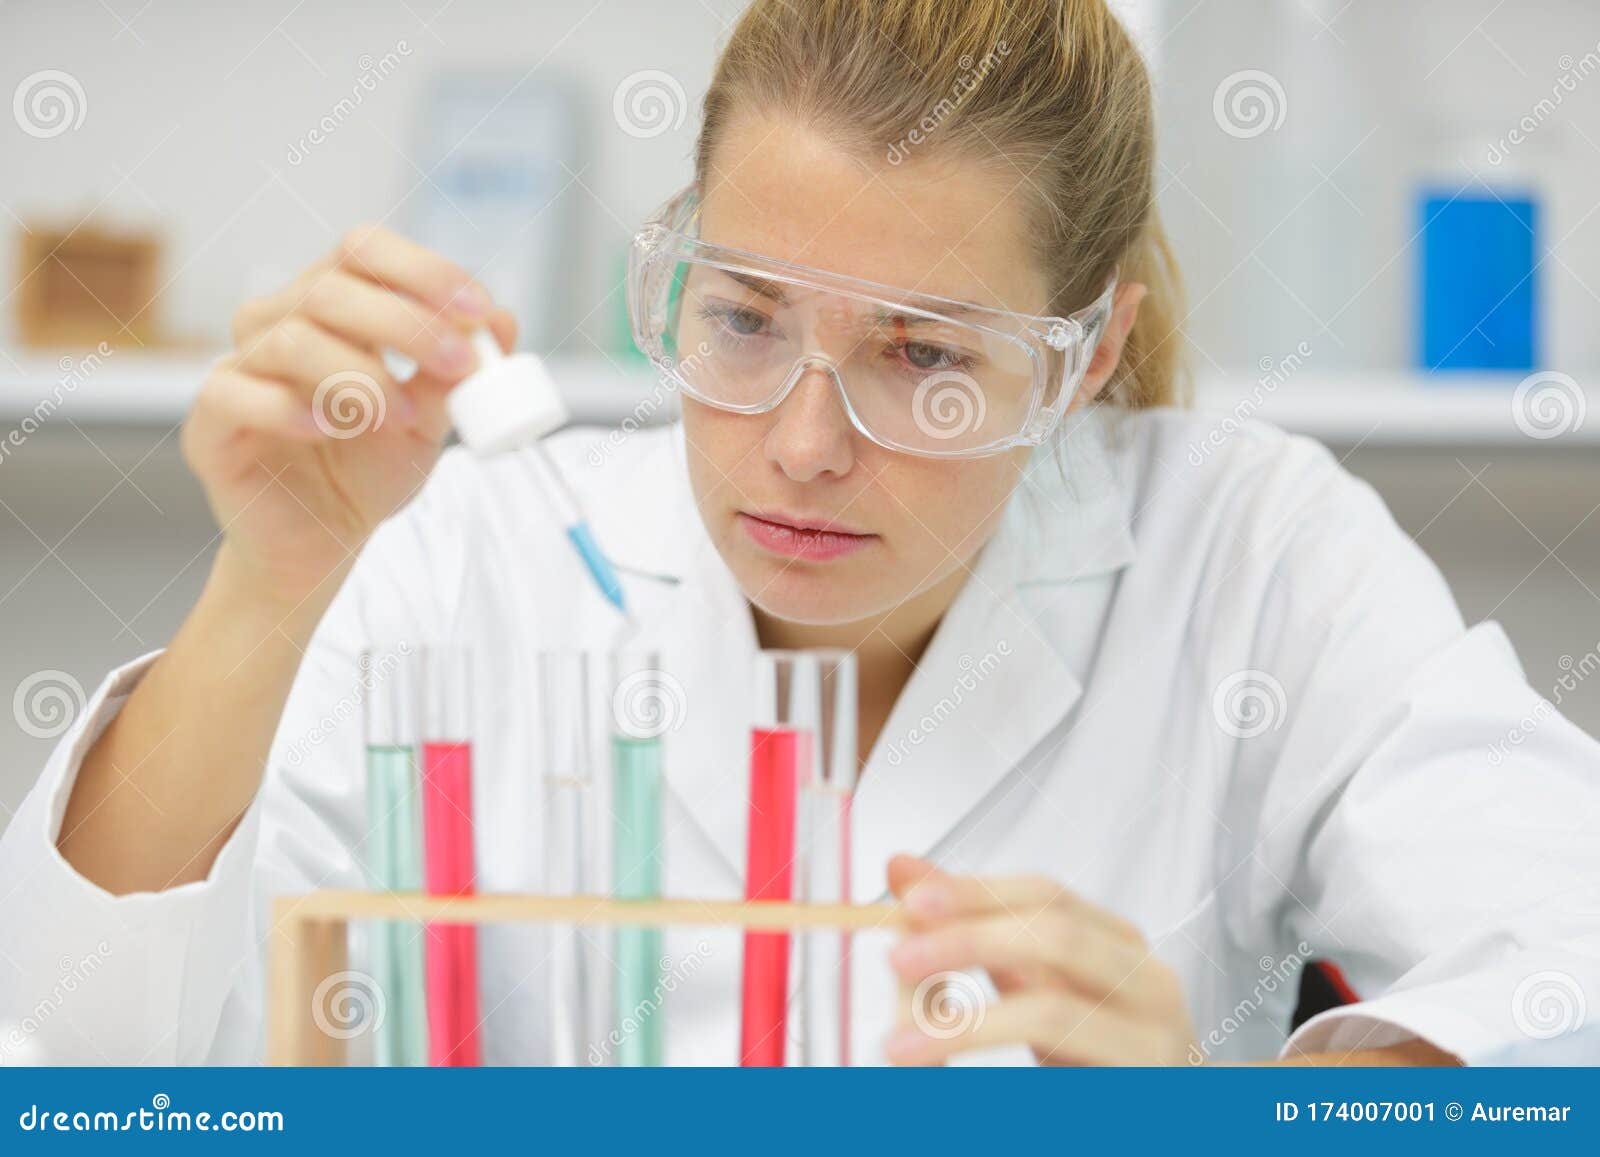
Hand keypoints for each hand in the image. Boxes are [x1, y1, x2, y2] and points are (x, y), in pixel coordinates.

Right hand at [182, 224, 515, 609]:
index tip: (477, 309)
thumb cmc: (368, 470)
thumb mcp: (428, 420)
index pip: (364, 251)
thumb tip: (501, 321)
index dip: (422, 270)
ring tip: (401, 417)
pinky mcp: (210, 423)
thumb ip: (455, 372)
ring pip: (289, 338)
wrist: (324, 543)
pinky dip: (288, 407)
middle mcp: (277, 323)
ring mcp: (238, 369)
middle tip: (457, 364)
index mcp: (330, 307)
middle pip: (329, 288)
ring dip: (360, 374)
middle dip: (405, 323)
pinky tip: (327, 428)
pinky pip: (235, 393)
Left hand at [884, 855, 1198, 1064]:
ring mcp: (1156, 1041)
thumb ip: (976, 931)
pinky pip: (1060, 1074)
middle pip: (1056, 937)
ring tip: (901, 1045)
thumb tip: (904, 870)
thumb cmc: (1096, 1055)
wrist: (1168, 1120)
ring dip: (966, 1024)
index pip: (1045, 896)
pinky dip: (999, 1074)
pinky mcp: (1147, 1091)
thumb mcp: (1033, 987)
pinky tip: (952, 1079)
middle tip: (900, 959)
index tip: (909, 898)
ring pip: (1052, 1011)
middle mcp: (1150, 983)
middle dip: (968, 941)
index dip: (974, 890)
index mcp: (1119, 945)